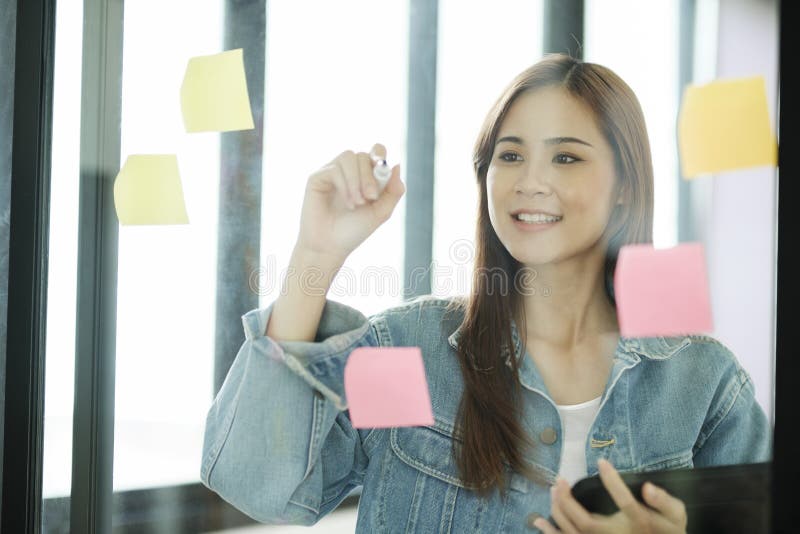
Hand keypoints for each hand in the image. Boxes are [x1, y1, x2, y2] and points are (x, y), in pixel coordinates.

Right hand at [295, 143, 404, 260]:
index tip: (382, 168)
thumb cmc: (354, 230)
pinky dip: (345, 185)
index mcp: (366, 176)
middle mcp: (349, 171)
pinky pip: (335, 169)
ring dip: (357, 180)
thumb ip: (393, 191)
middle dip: (370, 176)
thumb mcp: (381, 212)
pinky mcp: (318, 177)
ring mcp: (332, 172)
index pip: (375, 152)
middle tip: (371, 197)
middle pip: (363, 155)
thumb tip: (397, 165)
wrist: (330, 246)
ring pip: (349, 157)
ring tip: (357, 203)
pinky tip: (347, 203)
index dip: (379, 153)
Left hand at [535, 459, 687, 533]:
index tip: (601, 461)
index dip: (614, 482)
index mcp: (640, 525)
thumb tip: (648, 487)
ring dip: (559, 511)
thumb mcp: (676, 515)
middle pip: (588, 523)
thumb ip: (665, 501)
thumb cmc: (669, 529)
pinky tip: (538, 521)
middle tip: (560, 479)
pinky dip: (552, 533)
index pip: (627, 504)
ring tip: (553, 490)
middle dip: (568, 501)